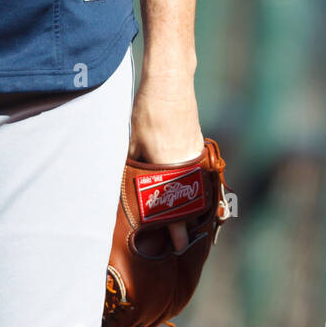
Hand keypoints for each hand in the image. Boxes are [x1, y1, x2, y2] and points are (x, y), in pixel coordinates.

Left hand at [128, 73, 203, 252]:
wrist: (170, 82)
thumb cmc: (148, 111)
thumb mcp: (133, 141)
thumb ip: (134, 166)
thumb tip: (128, 184)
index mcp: (171, 167)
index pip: (175, 206)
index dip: (177, 228)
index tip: (179, 245)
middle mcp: (189, 163)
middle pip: (189, 200)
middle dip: (185, 219)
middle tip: (183, 239)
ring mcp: (196, 152)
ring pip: (195, 185)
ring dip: (190, 200)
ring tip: (186, 218)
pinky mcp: (197, 142)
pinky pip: (196, 170)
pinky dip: (193, 181)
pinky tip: (185, 186)